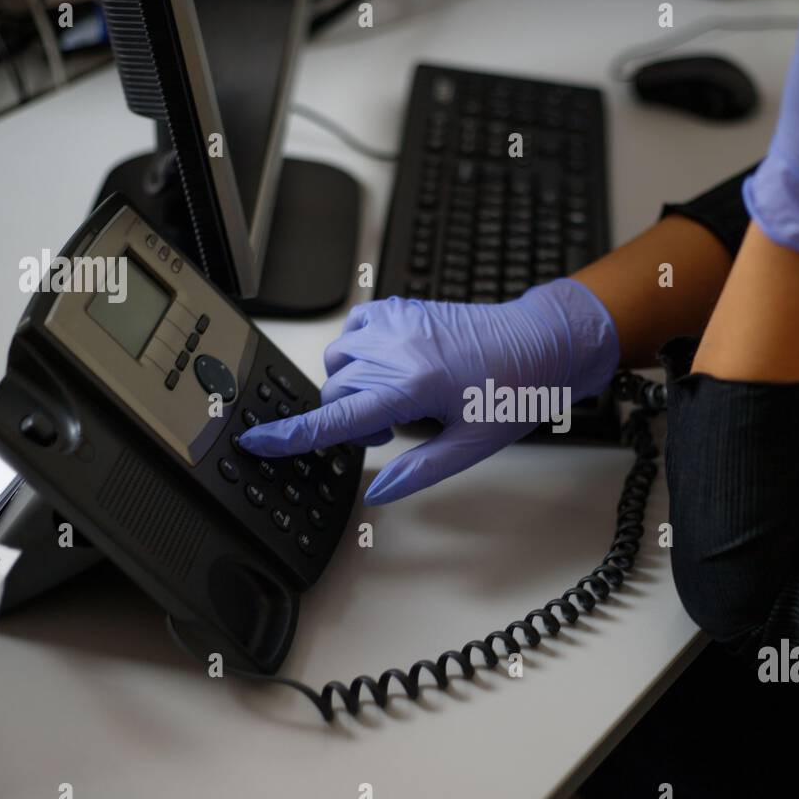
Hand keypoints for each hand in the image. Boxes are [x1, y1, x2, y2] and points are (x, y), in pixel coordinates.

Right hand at [236, 279, 619, 504]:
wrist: (543, 340)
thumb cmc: (516, 389)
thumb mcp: (471, 445)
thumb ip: (419, 470)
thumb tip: (378, 490)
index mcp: (411, 385)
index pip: (336, 416)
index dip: (291, 434)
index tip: (256, 442)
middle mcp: (396, 349)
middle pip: (335, 391)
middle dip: (348, 418)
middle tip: (390, 432)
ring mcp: (398, 323)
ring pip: (340, 359)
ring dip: (353, 385)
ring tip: (395, 399)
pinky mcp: (404, 307)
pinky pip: (355, 328)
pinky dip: (360, 350)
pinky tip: (390, 366)